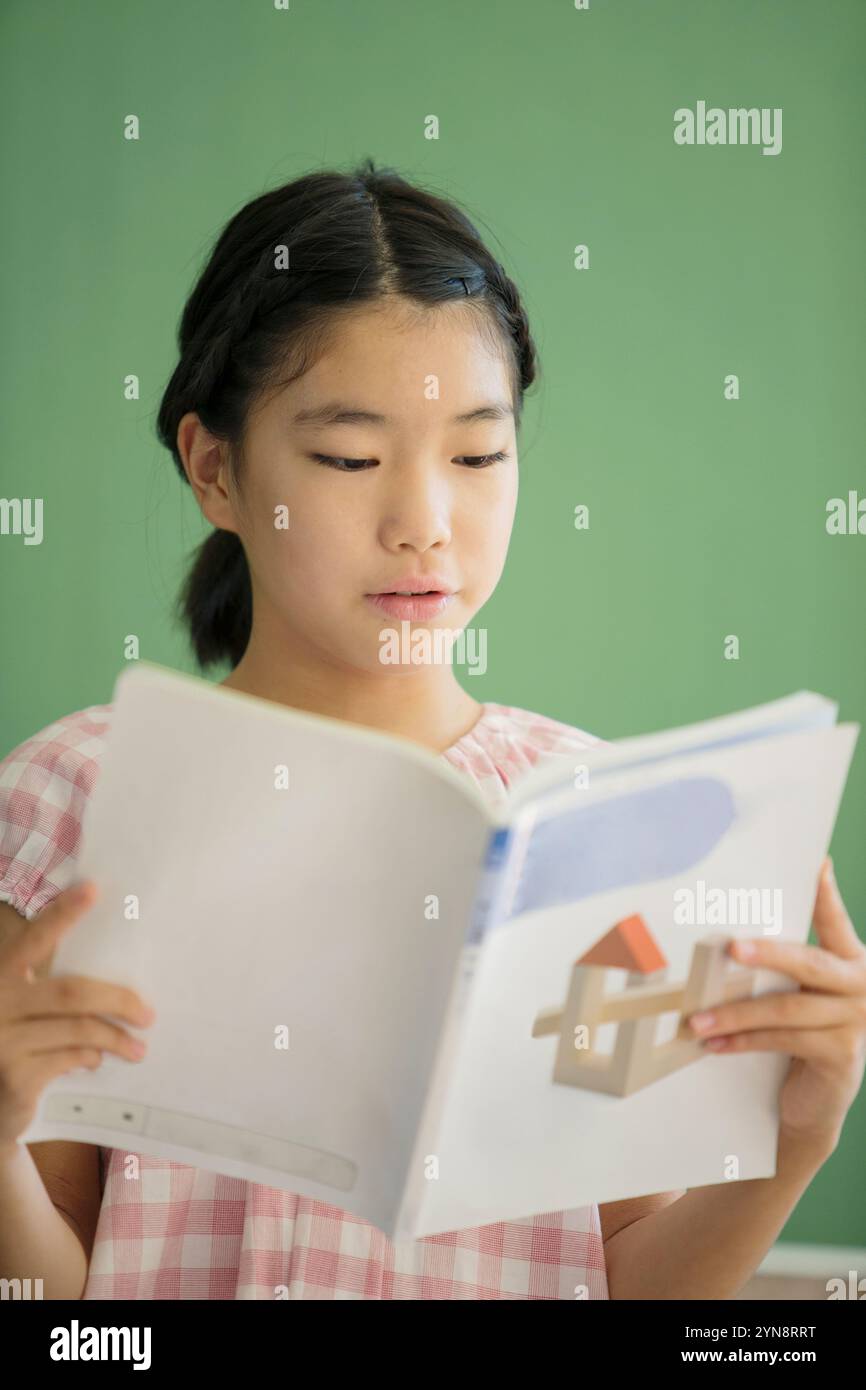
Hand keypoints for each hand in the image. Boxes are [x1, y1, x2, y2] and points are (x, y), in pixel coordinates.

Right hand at [0, 880, 155, 1147]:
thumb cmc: (16, 1041)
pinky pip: (72, 1058)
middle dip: (118, 999)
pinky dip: (92, 1056)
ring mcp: (2, 1041)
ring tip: (138, 1047)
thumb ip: (54, 990)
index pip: (34, 939)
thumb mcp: (26, 1008)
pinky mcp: (15, 1076)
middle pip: (71, 991)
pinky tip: (97, 1059)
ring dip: (116, 1038)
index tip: (93, 889)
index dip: (62, 914)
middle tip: (148, 1012)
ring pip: (80, 1029)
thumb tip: (121, 977)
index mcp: (1, 975)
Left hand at [687, 858, 865, 1157]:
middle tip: (733, 948)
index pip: (834, 920)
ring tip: (697, 1019)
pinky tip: (715, 1042)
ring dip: (736, 1014)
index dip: (826, 894)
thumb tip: (728, 936)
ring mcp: (855, 1020)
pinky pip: (783, 1041)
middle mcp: (860, 984)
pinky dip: (743, 1041)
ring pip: (786, 1009)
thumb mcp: (798, 988)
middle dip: (769, 954)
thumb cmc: (804, 1027)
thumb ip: (781, 962)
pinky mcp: (841, 1054)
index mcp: (850, 958)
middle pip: (810, 963)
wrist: (820, 1093)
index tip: (817, 864)